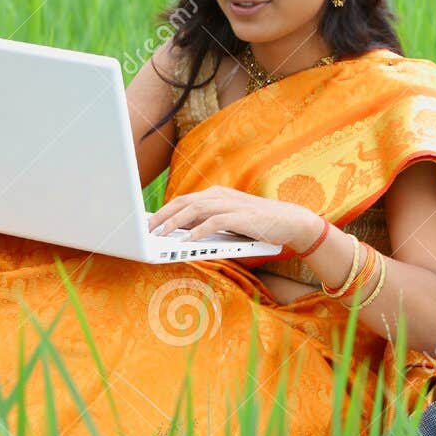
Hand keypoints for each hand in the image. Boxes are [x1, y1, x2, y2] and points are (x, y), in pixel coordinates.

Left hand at [148, 186, 321, 249]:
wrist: (289, 221)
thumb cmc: (257, 224)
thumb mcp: (228, 221)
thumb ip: (207, 222)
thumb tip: (180, 233)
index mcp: (215, 194)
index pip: (182, 200)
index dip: (162, 211)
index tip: (146, 223)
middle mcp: (220, 195)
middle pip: (183, 202)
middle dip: (162, 216)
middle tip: (146, 230)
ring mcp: (230, 204)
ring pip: (195, 210)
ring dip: (175, 223)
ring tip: (161, 235)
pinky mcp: (241, 216)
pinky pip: (214, 222)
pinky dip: (199, 231)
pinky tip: (187, 241)